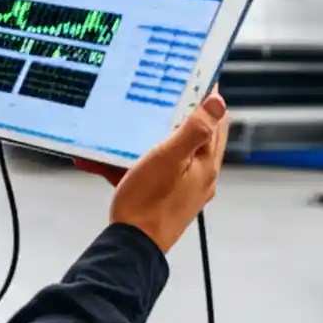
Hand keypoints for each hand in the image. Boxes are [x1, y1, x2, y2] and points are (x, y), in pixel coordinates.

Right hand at [99, 93, 229, 253]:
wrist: (131, 247)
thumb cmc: (148, 203)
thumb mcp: (169, 159)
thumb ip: (194, 131)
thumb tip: (219, 102)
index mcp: (206, 164)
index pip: (217, 122)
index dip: (208, 97)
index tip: (195, 76)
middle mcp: (199, 177)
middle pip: (195, 136)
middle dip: (178, 114)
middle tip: (161, 93)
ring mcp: (181, 188)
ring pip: (168, 153)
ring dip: (146, 138)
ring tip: (126, 125)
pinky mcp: (162, 198)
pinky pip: (147, 171)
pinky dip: (127, 163)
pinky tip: (103, 159)